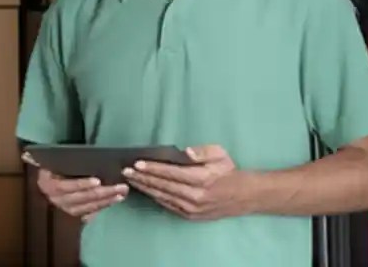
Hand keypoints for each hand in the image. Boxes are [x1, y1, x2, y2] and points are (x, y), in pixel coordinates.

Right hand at [22, 152, 128, 221]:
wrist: (46, 176)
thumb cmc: (53, 163)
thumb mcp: (57, 160)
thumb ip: (68, 160)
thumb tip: (88, 156)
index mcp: (49, 184)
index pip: (66, 186)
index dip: (82, 184)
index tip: (98, 181)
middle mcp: (56, 199)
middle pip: (81, 198)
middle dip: (102, 194)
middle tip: (120, 187)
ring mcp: (64, 208)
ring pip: (87, 207)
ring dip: (106, 201)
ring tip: (121, 194)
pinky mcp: (72, 212)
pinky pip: (88, 213)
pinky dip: (101, 207)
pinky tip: (113, 201)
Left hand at [122, 144, 253, 220]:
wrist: (243, 196)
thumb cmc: (228, 171)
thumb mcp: (220, 154)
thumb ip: (202, 151)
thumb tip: (185, 152)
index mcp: (201, 179)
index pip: (171, 173)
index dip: (152, 168)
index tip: (136, 163)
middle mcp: (194, 196)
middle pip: (162, 185)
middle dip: (142, 178)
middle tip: (125, 171)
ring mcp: (191, 208)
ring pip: (162, 196)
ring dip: (145, 188)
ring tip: (130, 179)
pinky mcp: (189, 216)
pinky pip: (168, 205)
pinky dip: (154, 197)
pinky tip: (144, 190)